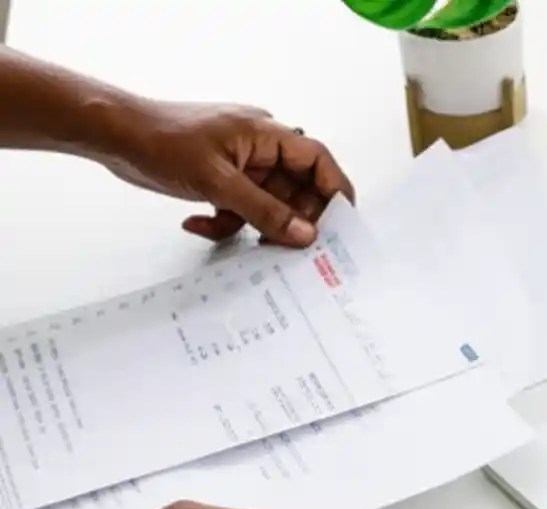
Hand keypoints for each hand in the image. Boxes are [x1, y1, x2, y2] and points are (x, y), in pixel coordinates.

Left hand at [103, 100, 354, 246]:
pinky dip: (226, 222)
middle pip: (296, 188)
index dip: (334, 190)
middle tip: (288, 246)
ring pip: (268, 203)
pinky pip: (241, 208)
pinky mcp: (221, 179)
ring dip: (254, 224)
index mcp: (266, 133)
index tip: (342, 223)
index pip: (317, 160)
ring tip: (239, 237)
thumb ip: (264, 211)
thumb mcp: (217, 182)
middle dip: (291, 218)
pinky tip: (200, 222)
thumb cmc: (161, 140)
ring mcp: (240, 164)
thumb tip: (305, 234)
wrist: (113, 135)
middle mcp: (259, 147)